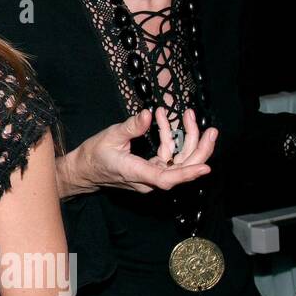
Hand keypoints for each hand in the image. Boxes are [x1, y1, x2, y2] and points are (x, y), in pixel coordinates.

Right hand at [61, 107, 215, 195]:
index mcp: (136, 172)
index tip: (205, 167)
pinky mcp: (151, 171)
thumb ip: (131, 127)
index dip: (187, 174)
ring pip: (178, 162)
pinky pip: (169, 157)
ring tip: (188, 116)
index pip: (166, 178)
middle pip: (181, 169)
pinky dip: (171, 139)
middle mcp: (147, 179)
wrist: (84, 170)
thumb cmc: (94, 155)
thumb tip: (147, 115)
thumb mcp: (110, 136)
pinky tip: (165, 121)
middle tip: (211, 130)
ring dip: (186, 139)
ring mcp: (151, 176)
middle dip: (199, 149)